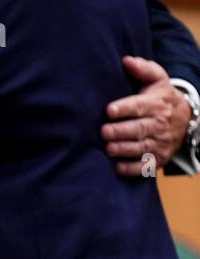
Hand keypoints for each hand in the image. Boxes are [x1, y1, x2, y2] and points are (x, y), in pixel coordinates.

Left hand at [103, 56, 190, 175]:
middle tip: (104, 132)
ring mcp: (160, 143)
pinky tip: (118, 167)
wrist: (185, 119)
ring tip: (108, 148)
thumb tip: (125, 60)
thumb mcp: (157, 80)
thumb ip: (143, 69)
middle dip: (121, 131)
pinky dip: (132, 168)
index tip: (109, 110)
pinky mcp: (158, 159)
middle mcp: (160, 124)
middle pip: (140, 129)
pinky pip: (145, 166)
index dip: (125, 108)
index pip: (141, 106)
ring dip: (124, 149)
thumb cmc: (161, 98)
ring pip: (141, 147)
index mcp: (158, 103)